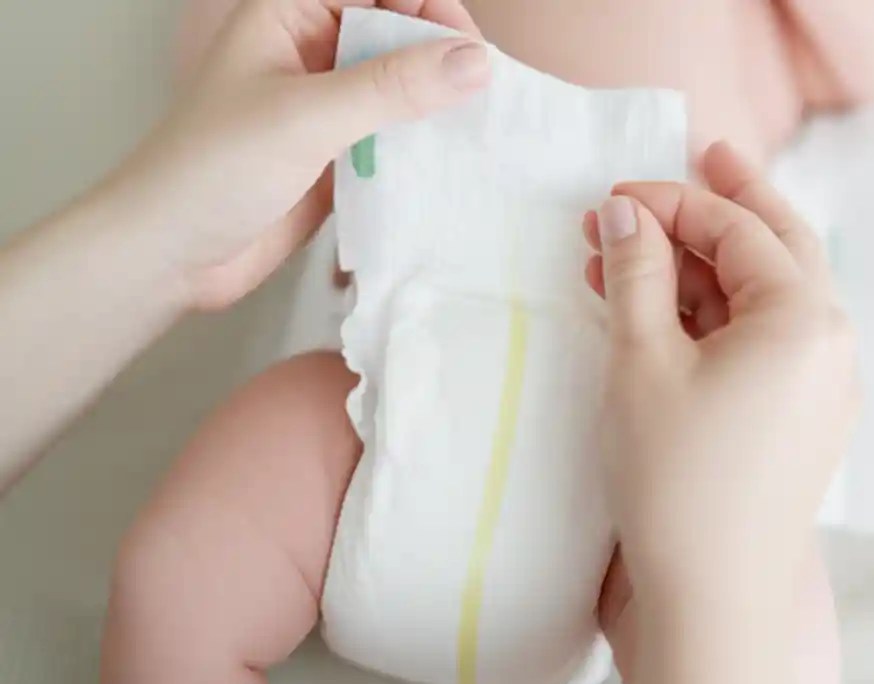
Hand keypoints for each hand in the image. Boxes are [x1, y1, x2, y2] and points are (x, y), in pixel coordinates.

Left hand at [106, 0, 488, 310]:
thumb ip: (394, 86)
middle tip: (487, 96)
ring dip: (438, 105)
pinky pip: (393, 136)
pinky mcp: (336, 155)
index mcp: (289, 13)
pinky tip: (454, 163)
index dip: (430, 10)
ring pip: (400, 87)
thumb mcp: (309, 116)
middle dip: (443, 57)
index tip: (473, 55)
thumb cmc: (215, 168)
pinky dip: (423, 145)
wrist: (170, 253)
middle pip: (397, 33)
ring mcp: (326, 105)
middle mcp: (311, 50)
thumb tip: (476, 61)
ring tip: (483, 130)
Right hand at [584, 141, 856, 594]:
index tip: (611, 194)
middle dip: (729, 202)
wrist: (712, 598)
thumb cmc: (677, 481)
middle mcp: (830, 344)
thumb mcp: (642, 361)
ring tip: (636, 254)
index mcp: (804, 318)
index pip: (736, 229)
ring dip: (707, 267)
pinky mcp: (801, 419)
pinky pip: (766, 342)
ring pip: (769, 295)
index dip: (670, 200)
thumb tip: (625, 212)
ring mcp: (823, 385)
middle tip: (702, 156)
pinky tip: (666, 313)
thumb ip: (637, 272)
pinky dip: (718, 316)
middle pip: (779, 244)